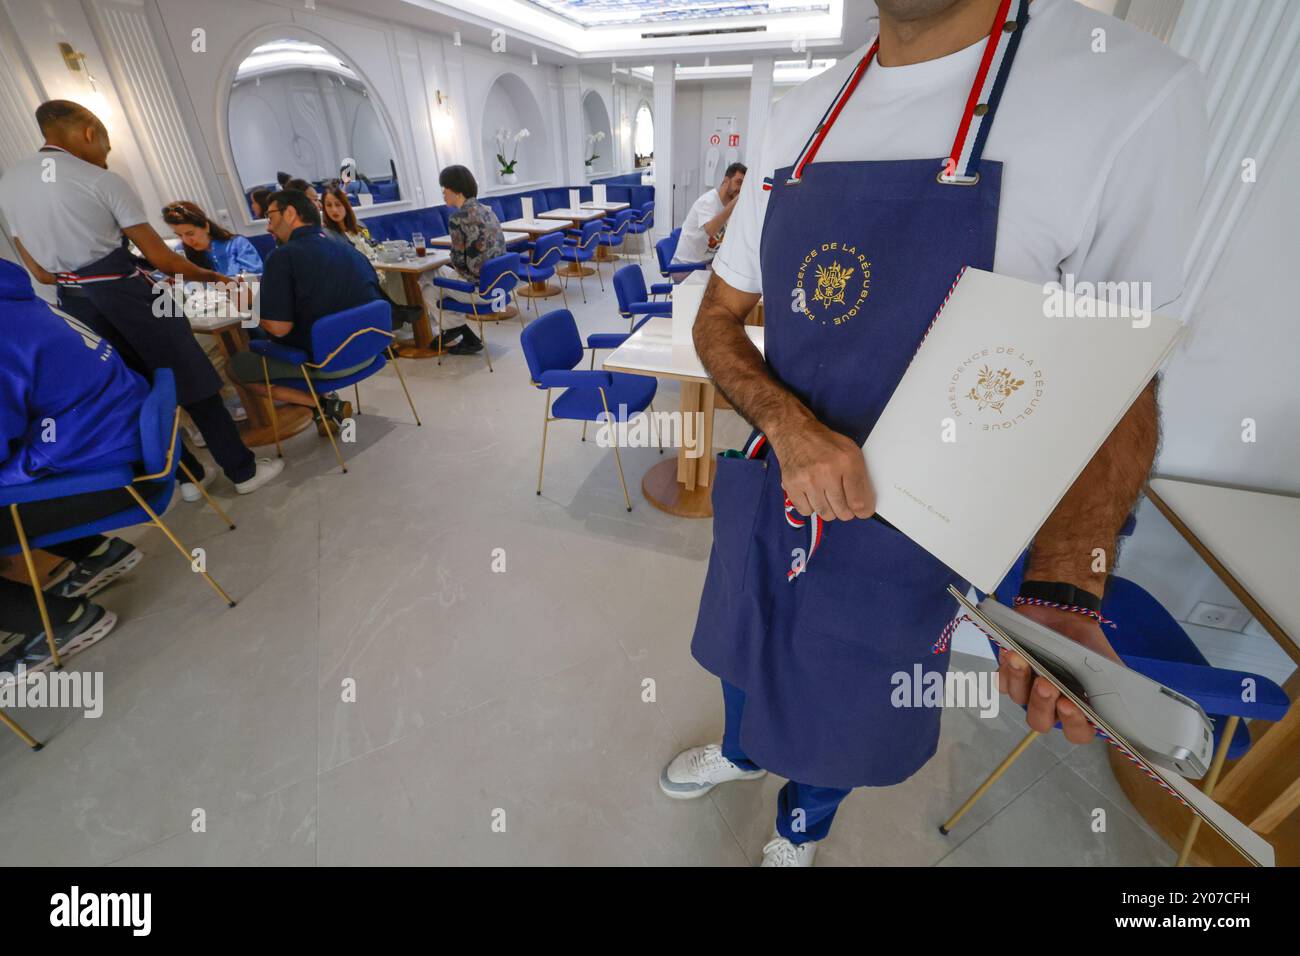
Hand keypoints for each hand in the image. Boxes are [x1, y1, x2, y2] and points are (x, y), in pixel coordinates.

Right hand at [769, 418, 874, 520]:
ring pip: (825, 514)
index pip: (859, 501)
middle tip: (844, 505)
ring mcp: (808, 480)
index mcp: (846, 462)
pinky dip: (810, 507)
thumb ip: (860, 477)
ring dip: (829, 510)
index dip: (863, 511)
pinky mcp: (791, 485)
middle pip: (842, 512)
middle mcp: (827, 472)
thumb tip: (864, 505)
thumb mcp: (850, 451)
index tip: (862, 512)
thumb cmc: (825, 442)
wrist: (795, 432)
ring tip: (827, 497)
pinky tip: (812, 495)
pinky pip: (806, 511)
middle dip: (846, 512)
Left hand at [998, 604, 1122, 743]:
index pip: (1077, 732)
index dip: (1073, 723)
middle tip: (1048, 684)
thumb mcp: (1108, 666)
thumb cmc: (1087, 645)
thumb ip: (1116, 688)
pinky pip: (1001, 680)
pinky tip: (1011, 653)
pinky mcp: (1009, 673)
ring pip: (1018, 699)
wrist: (1065, 615)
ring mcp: (1027, 691)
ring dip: (1020, 680)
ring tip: (1023, 659)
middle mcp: (1050, 707)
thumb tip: (1131, 706)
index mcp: (1079, 711)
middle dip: (1042, 703)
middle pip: (1040, 721)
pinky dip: (1005, 668)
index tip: (1071, 705)